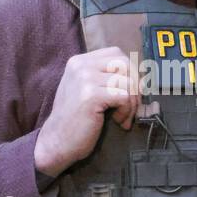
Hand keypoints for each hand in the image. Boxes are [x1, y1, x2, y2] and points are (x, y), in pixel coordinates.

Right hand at [34, 46, 136, 176]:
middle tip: (132, 106)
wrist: (56, 142)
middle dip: (135, 86)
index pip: (116, 54)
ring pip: (128, 81)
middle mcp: (81, 65)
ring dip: (132, 103)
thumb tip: (140, 76)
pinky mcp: (91, 95)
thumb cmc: (75, 121)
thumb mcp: (87, 90)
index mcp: (79, 62)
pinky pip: (124, 96)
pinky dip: (127, 111)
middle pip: (125, 64)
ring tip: (123, 117)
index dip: (130, 72)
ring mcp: (85, 78)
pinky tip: (118, 121)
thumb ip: (105, 78)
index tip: (130, 93)